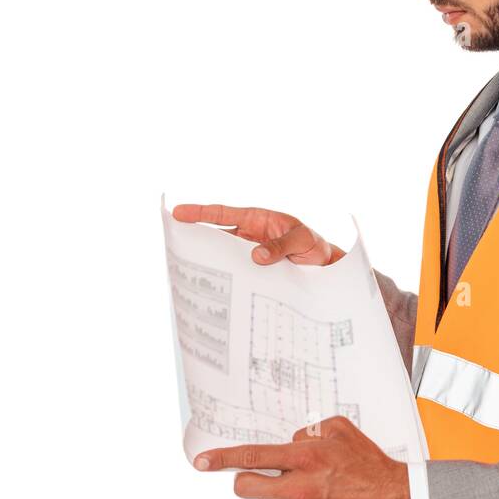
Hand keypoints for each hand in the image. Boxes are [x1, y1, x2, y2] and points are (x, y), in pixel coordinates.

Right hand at [172, 203, 345, 266]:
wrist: (325, 266)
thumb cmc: (315, 246)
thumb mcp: (302, 240)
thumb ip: (280, 246)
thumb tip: (256, 256)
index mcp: (257, 219)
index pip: (223, 213)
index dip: (200, 213)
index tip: (178, 213)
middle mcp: (249, 234)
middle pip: (216, 234)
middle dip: (195, 237)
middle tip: (173, 243)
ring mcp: (249, 252)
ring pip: (222, 254)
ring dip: (208, 260)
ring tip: (187, 268)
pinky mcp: (252, 269)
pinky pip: (234, 270)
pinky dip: (224, 275)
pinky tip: (214, 286)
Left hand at [193, 416, 414, 498]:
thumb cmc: (366, 463)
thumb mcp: (339, 430)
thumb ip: (309, 431)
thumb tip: (290, 442)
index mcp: (304, 458)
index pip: (252, 458)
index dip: (221, 459)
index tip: (202, 462)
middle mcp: (299, 488)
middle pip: (247, 489)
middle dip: (246, 482)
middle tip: (259, 478)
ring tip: (304, 491)